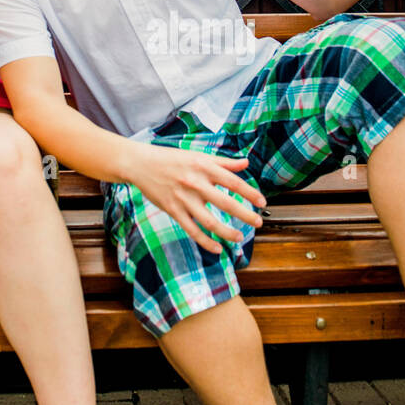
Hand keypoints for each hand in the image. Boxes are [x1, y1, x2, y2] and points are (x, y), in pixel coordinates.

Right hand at [125, 143, 266, 253]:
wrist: (142, 164)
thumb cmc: (173, 159)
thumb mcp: (199, 156)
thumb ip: (224, 162)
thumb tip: (246, 163)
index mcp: (204, 167)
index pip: (233, 182)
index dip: (250, 193)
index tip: (262, 202)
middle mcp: (195, 183)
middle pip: (225, 202)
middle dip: (244, 214)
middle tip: (258, 223)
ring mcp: (183, 199)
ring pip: (209, 221)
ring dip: (227, 232)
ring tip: (239, 238)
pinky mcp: (173, 210)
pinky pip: (192, 230)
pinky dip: (205, 241)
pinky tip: (217, 248)